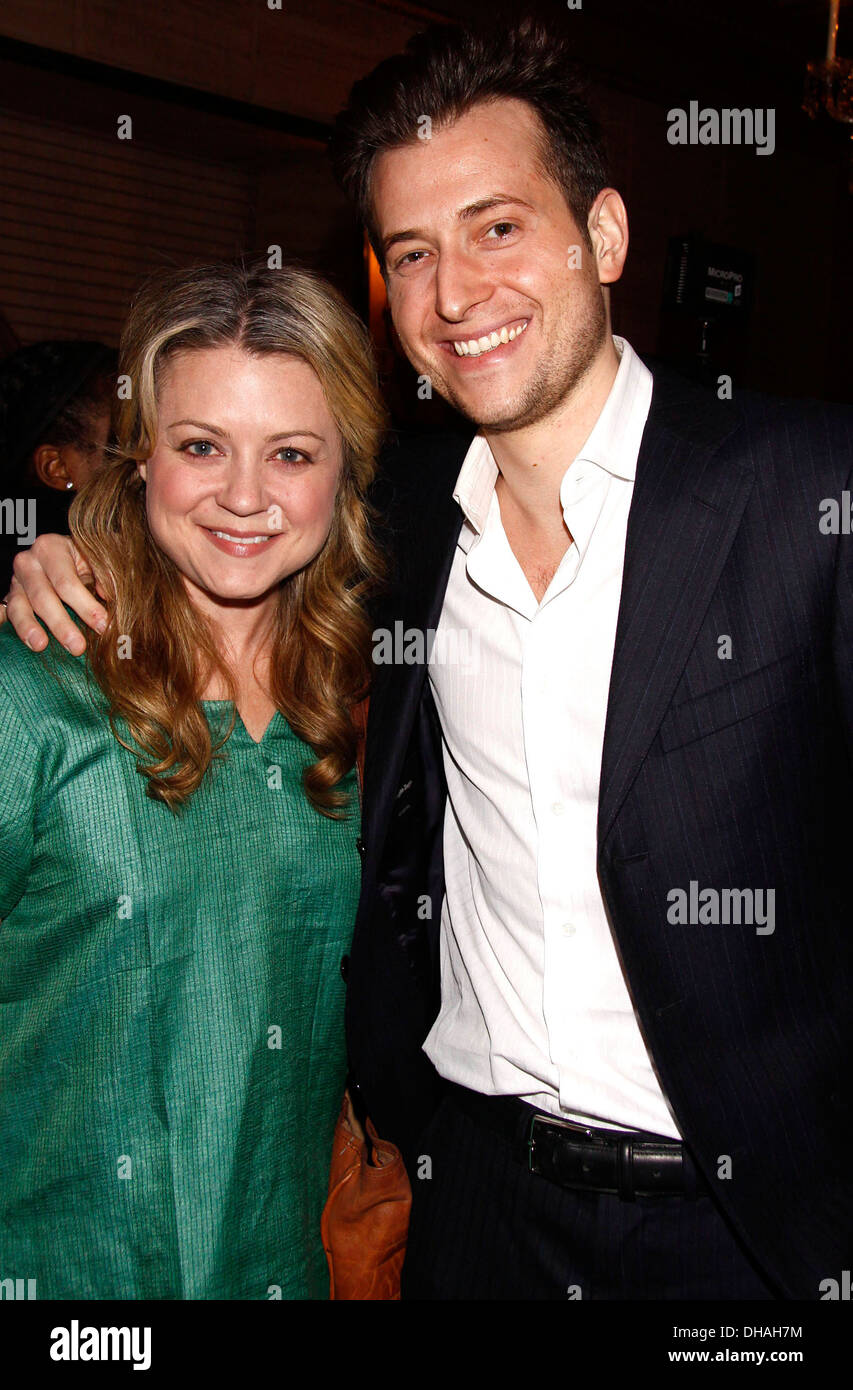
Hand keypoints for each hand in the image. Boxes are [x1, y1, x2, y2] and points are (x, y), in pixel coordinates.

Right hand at [5, 535, 107, 653]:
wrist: (62, 558)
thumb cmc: (84, 560)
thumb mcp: (97, 560)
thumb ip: (105, 575)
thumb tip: (107, 595)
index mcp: (51, 548)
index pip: (67, 582)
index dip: (85, 605)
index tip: (102, 625)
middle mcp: (28, 563)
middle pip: (42, 596)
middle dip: (61, 623)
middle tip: (77, 647)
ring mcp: (16, 581)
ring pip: (19, 606)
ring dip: (30, 628)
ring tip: (41, 646)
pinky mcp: (10, 598)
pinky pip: (8, 613)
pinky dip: (15, 628)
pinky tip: (26, 642)